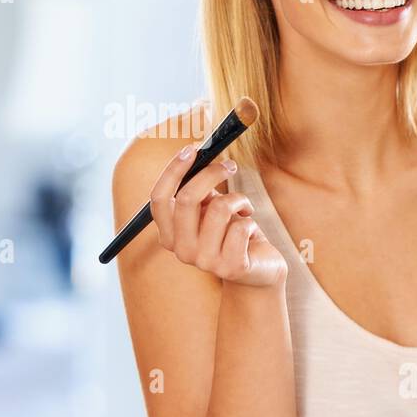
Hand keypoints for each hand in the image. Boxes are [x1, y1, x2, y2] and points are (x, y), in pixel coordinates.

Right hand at [148, 146, 286, 288]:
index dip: (173, 171)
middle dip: (211, 173)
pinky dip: (250, 219)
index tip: (191, 148)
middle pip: (187, 198)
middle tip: (230, 165)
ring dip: (238, 199)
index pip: (159, 199)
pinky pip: (242, 226)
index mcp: (169, 235)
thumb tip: (195, 152)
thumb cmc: (230, 232)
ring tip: (243, 207)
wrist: (257, 268)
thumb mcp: (209, 209)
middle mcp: (181, 251)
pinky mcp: (231, 268)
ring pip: (220, 208)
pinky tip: (251, 230)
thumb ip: (198, 188)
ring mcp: (205, 262)